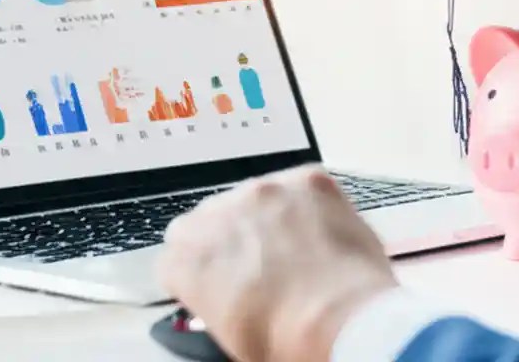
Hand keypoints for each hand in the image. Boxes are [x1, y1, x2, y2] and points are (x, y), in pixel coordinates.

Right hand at [157, 165, 397, 361]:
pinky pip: (302, 187)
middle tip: (264, 268)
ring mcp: (262, 191)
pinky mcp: (305, 180)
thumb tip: (229, 297)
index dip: (203, 269)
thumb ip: (214, 298)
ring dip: (273, 218)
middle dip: (235, 238)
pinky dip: (312, 206)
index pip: (177, 254)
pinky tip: (324, 236)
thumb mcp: (229, 335)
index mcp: (188, 259)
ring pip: (258, 197)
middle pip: (213, 218)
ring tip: (301, 254)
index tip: (221, 280)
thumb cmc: (289, 338)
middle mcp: (217, 215)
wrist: (342, 319)